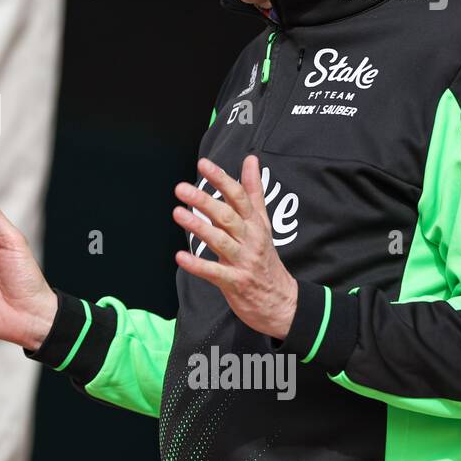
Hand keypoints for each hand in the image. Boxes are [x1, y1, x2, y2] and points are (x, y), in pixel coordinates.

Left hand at [172, 155, 297, 338]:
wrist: (282, 301)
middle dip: (204, 201)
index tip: (203, 164)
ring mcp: (243, 261)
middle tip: (181, 188)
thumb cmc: (265, 258)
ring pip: (220, 241)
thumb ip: (254, 191)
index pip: (239, 196)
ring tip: (177, 213)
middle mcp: (251, 239)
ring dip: (198, 227)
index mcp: (255, 223)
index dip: (221, 179)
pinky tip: (180, 257)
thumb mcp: (263, 223)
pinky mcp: (235, 283)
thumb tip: (250, 159)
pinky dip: (198, 265)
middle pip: (227, 216)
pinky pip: (214, 273)